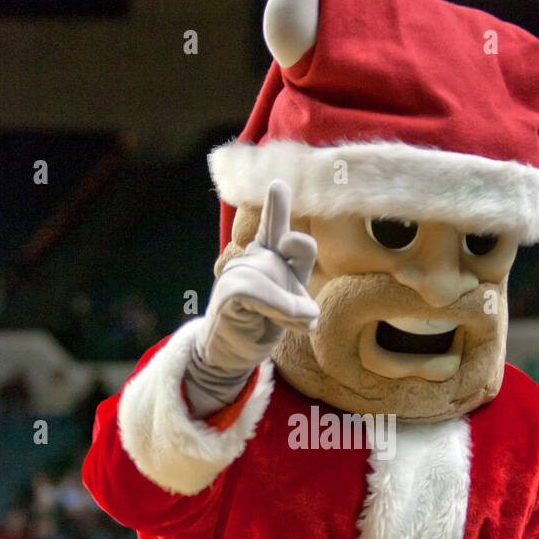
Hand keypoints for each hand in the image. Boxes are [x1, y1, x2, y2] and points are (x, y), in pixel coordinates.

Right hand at [201, 179, 318, 376]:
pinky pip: (259, 291)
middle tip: (294, 282)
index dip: (277, 206)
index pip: (277, 226)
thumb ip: (300, 295)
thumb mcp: (292, 308)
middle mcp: (254, 256)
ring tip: (282, 324)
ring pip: (277, 276)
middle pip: (296, 248)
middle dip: (298, 265)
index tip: (278, 185)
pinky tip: (277, 321)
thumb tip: (309, 308)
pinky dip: (277, 307)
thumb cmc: (261, 324)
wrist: (229, 354)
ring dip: (290, 308)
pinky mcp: (229, 289)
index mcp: (270, 254)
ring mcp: (238, 269)